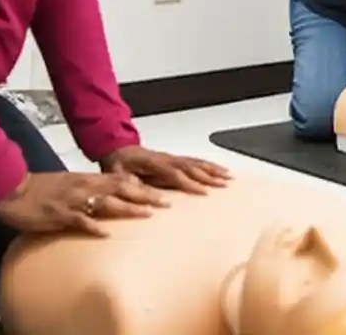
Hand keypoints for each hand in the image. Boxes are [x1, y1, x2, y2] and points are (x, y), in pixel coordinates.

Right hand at [0, 171, 167, 237]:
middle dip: (146, 196)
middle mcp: (85, 187)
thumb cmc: (42, 189)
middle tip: (167, 203)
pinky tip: (106, 233)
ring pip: (106, 202)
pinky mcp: (59, 214)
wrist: (13, 190)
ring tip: (147, 214)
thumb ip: (93, 189)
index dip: (145, 185)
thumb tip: (114, 196)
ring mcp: (73, 200)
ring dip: (128, 208)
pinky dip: (94, 226)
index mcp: (89, 179)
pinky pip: (79, 220)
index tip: (165, 190)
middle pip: (122, 189)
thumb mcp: (72, 184)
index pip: (123, 180)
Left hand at [100, 145, 230, 194]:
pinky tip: (217, 170)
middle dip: (209, 175)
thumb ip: (131, 185)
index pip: (175, 174)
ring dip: (213, 169)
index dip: (190, 183)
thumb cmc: (118, 163)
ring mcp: (172, 157)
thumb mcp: (117, 175)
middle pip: (192, 166)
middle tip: (224, 183)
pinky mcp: (175, 159)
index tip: (204, 191)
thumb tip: (145, 196)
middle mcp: (166, 158)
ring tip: (228, 177)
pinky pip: (195, 161)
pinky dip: (209, 165)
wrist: (117, 148)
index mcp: (153, 162)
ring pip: (196, 162)